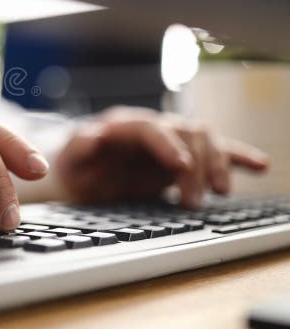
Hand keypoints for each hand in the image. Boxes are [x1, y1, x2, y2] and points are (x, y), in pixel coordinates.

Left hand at [54, 107, 268, 207]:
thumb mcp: (69, 159)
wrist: (81, 174)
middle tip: (192, 202)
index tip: (181, 168)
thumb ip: (80, 146)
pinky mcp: (185, 158)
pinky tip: (259, 166)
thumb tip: (94, 135)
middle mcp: (153, 128)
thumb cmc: (75, 165)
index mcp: (124, 126)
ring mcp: (171, 141)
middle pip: (186, 132)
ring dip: (216, 165)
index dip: (169, 145)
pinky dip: (237, 156)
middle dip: (196, 165)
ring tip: (219, 194)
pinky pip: (216, 150)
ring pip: (205, 139)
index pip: (152, 128)